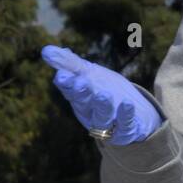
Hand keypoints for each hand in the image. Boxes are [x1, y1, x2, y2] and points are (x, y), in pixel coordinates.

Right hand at [40, 45, 161, 144]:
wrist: (137, 114)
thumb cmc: (107, 90)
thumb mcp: (90, 74)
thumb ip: (70, 64)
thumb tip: (45, 50)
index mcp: (80, 99)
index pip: (70, 90)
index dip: (67, 84)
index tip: (62, 75)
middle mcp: (91, 113)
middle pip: (84, 104)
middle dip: (82, 93)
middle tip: (80, 82)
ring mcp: (109, 124)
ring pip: (103, 117)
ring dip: (103, 106)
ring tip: (103, 95)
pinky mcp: (126, 131)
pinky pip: (125, 125)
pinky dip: (125, 116)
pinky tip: (127, 104)